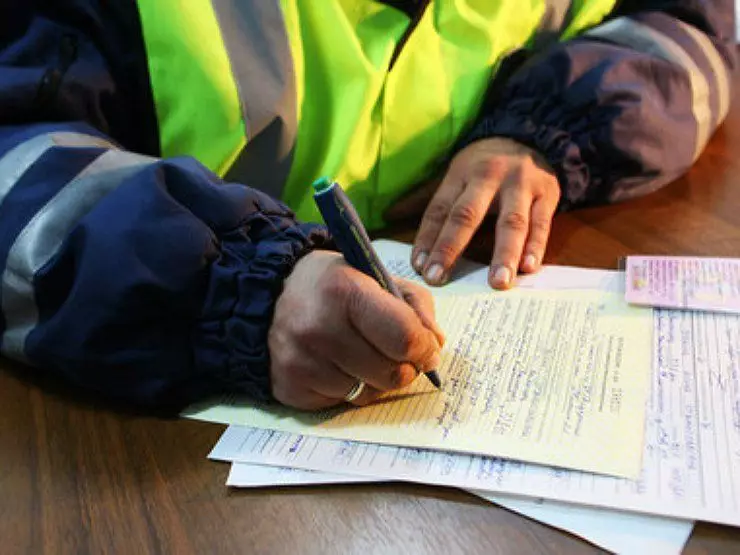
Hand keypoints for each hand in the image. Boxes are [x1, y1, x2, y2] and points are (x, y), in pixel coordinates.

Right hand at [268, 250, 444, 409]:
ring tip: (363, 356)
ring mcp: (302, 362)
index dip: (425, 348)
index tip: (426, 349)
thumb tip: (435, 346)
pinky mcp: (290, 387)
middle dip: (404, 367)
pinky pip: (341, 403)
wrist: (267, 298)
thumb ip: (415, 305)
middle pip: (392, 374)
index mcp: (345, 291)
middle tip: (398, 355)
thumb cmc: (330, 286)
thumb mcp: (374, 275)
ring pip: (369, 394)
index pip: (405, 338)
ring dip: (376, 380)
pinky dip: (349, 389)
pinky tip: (338, 366)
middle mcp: (319, 329)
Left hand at [387, 138, 559, 288]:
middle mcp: (489, 176)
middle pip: (467, 215)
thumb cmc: (484, 165)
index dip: (427, 239)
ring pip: (511, 222)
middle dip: (451, 247)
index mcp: (460, 173)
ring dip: (503, 254)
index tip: (419, 266)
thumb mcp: (454, 174)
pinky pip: (541, 223)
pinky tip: (528, 268)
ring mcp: (521, 185)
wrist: (532, 136)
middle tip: (439, 277)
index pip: (438, 209)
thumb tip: (387, 215)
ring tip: (497, 283)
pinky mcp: (548, 194)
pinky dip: (536, 246)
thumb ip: (423, 198)